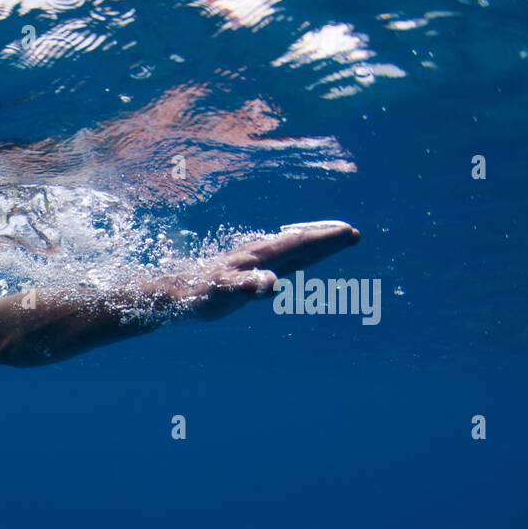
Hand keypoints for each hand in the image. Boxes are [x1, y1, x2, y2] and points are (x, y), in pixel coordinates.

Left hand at [150, 220, 360, 319]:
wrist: (174, 294)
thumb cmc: (198, 295)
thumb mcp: (222, 292)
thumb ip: (247, 286)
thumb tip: (271, 284)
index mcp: (259, 256)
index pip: (299, 243)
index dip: (325, 239)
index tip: (349, 233)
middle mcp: (259, 255)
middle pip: (300, 243)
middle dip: (327, 238)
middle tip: (353, 234)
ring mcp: (254, 263)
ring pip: (291, 251)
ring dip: (315, 246)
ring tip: (336, 241)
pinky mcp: (248, 273)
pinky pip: (280, 262)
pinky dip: (297, 258)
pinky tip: (299, 262)